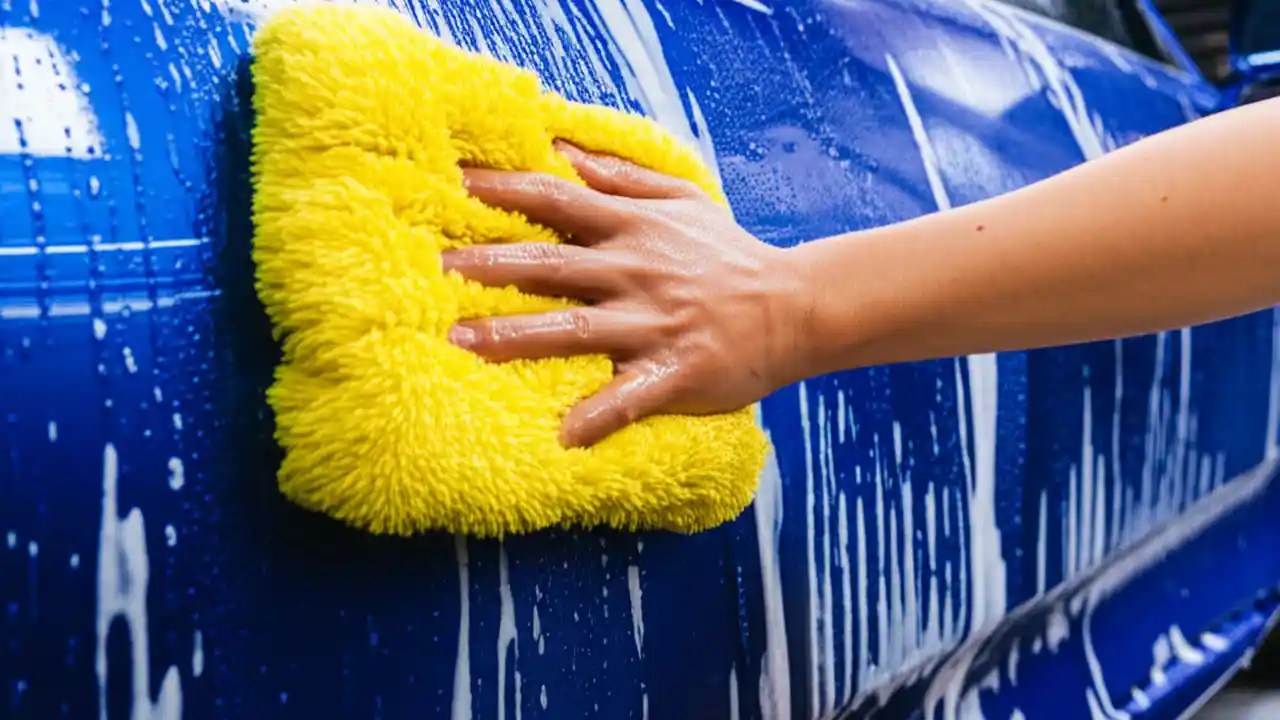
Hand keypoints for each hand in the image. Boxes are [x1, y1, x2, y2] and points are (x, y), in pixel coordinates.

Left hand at [444, 141, 809, 446]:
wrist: (793, 307)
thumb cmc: (729, 255)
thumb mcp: (681, 199)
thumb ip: (621, 177)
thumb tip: (563, 149)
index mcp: (634, 229)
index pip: (558, 201)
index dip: (504, 189)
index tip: (452, 184)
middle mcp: (636, 273)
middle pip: (552, 265)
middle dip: (492, 266)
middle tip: (437, 269)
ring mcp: (654, 325)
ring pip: (575, 329)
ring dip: (516, 336)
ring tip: (462, 342)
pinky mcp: (675, 372)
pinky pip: (629, 396)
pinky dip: (598, 416)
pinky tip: (563, 437)